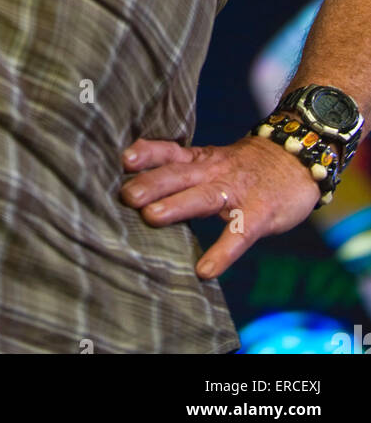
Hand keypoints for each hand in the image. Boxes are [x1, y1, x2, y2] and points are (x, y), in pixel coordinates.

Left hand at [119, 133, 320, 278]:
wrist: (298, 158)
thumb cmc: (247, 165)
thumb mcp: (213, 159)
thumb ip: (182, 168)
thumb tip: (139, 181)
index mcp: (202, 159)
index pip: (172, 152)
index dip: (149, 154)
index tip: (124, 159)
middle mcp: (215, 171)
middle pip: (180, 174)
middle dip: (152, 183)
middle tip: (126, 195)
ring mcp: (238, 191)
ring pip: (203, 197)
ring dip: (177, 206)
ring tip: (151, 218)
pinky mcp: (260, 212)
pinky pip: (240, 233)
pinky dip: (223, 252)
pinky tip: (205, 270)